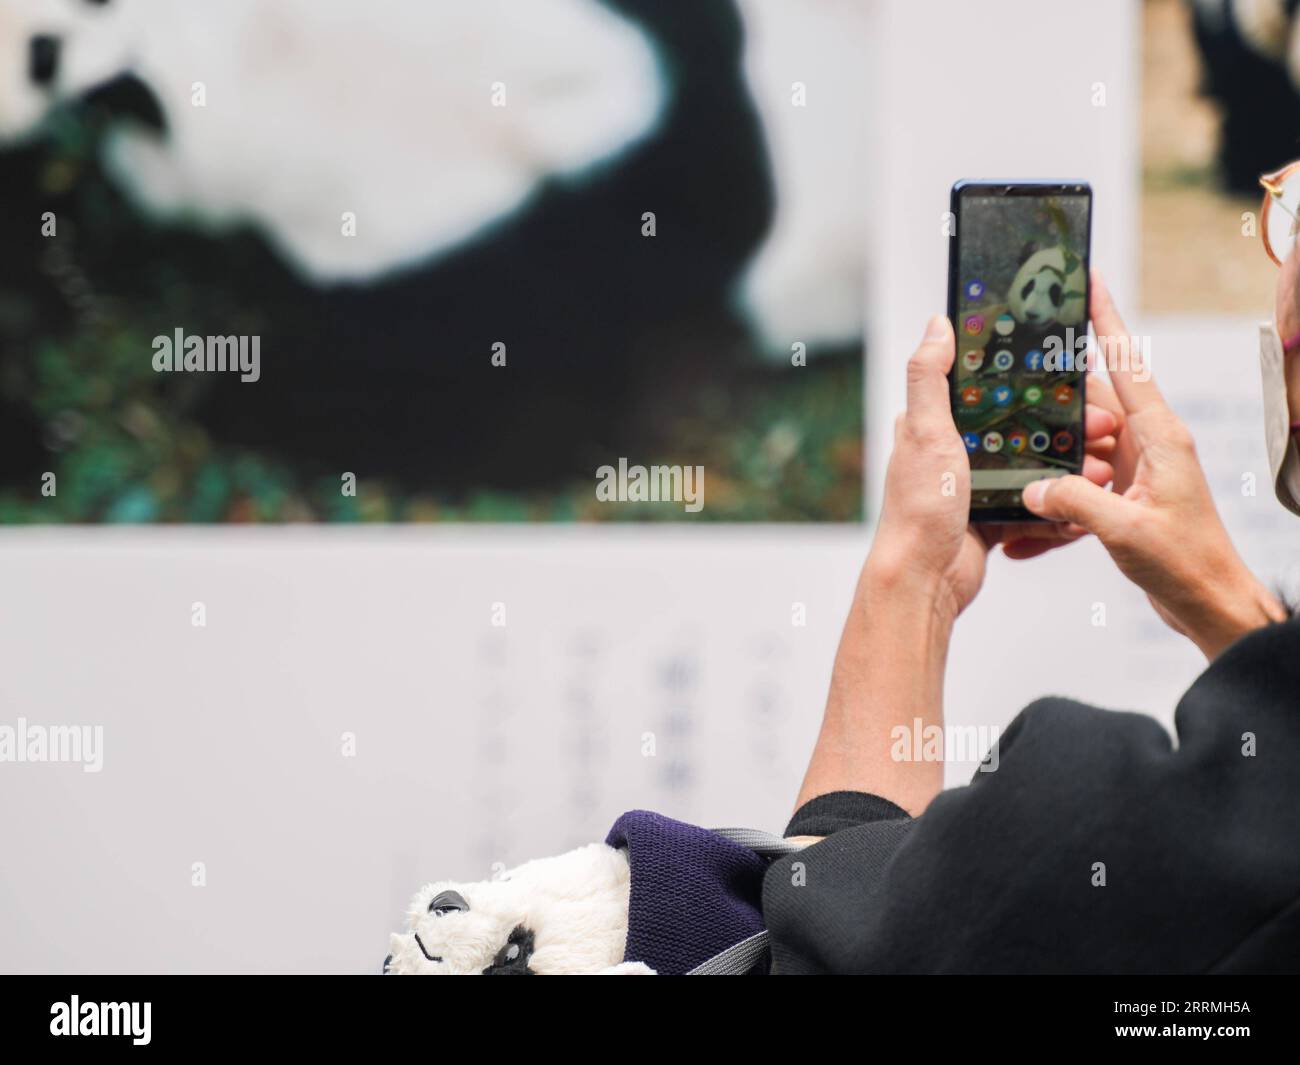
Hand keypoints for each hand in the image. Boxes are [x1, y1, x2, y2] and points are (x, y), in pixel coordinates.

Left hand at [869, 314, 1118, 625]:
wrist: (924, 579)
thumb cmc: (919, 507)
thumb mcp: (924, 432)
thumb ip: (929, 378)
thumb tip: (937, 325)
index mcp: (936, 426)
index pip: (991, 388)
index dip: (1033, 379)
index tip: (1074, 375)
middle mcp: (953, 453)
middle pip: (1022, 427)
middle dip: (1067, 426)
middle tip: (1104, 426)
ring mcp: (974, 488)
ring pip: (1035, 467)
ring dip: (1071, 467)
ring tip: (1103, 468)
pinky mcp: (991, 519)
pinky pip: (1036, 506)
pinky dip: (1061, 507)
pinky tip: (1087, 505)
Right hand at [1022, 271, 1285, 657]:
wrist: (1210, 603)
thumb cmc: (1186, 563)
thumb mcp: (1125, 530)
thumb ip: (1075, 502)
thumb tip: (1033, 486)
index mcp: (1159, 437)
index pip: (1125, 364)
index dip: (1105, 319)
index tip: (1088, 280)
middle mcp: (1149, 445)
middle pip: (1089, 406)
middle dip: (1051, 406)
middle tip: (1011, 396)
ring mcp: (1136, 470)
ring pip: (1077, 447)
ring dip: (1048, 464)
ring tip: (1016, 476)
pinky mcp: (1125, 495)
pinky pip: (1079, 485)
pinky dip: (1056, 503)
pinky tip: (1028, 530)